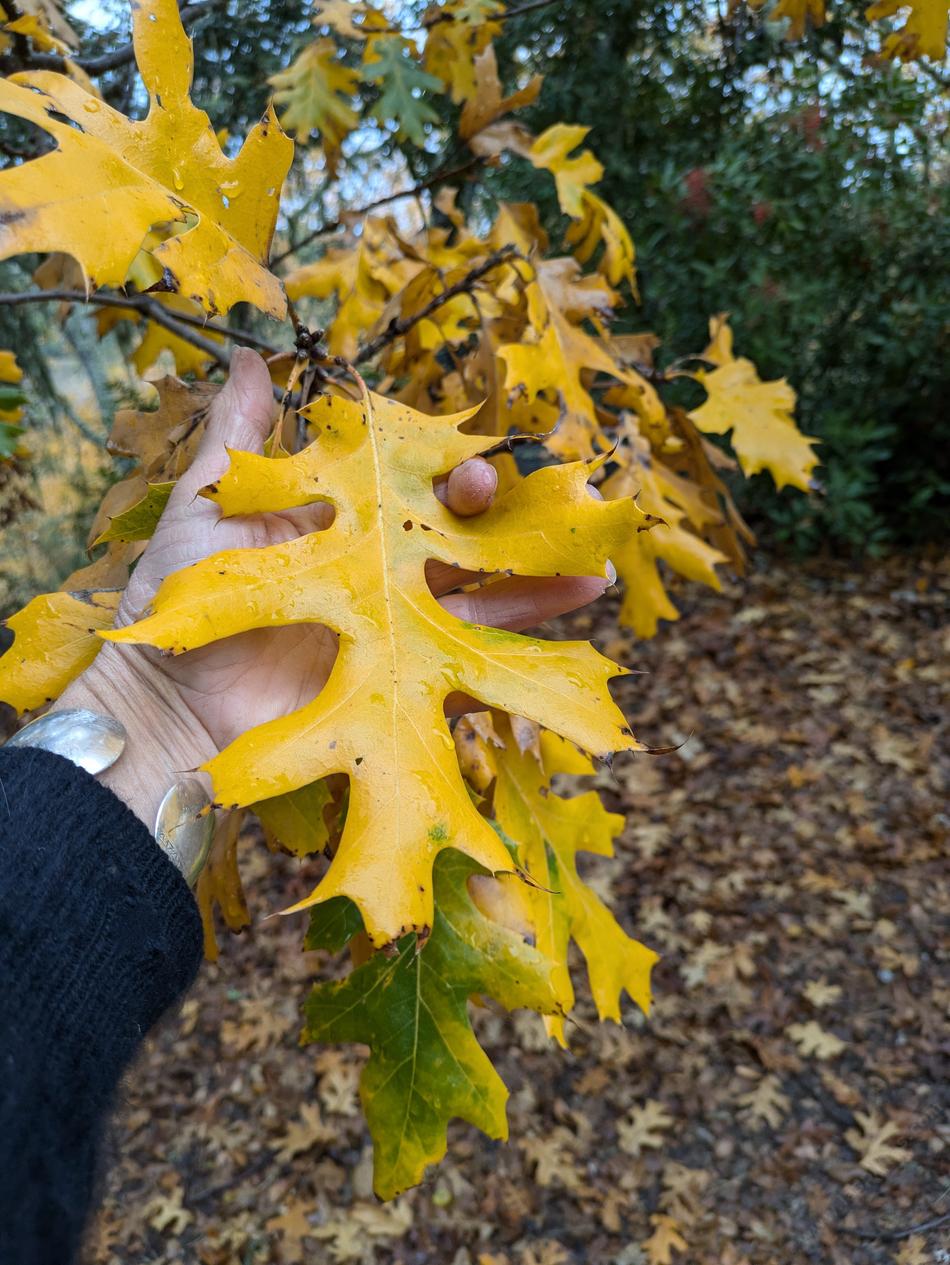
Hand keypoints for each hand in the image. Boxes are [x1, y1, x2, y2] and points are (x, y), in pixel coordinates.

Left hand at [57, 350, 612, 828]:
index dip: (446, 459)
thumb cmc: (176, 598)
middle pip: (460, 528)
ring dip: (540, 564)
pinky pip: (484, 648)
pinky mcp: (413, 674)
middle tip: (538, 489)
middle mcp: (380, 566)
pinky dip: (534, 626)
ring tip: (595, 552)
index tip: (471, 450)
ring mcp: (401, 622)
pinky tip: (584, 592)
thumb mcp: (205, 502)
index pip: (410, 476)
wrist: (170, 699)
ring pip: (485, 583)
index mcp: (340, 518)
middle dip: (504, 507)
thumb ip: (236, 435)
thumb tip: (244, 352)